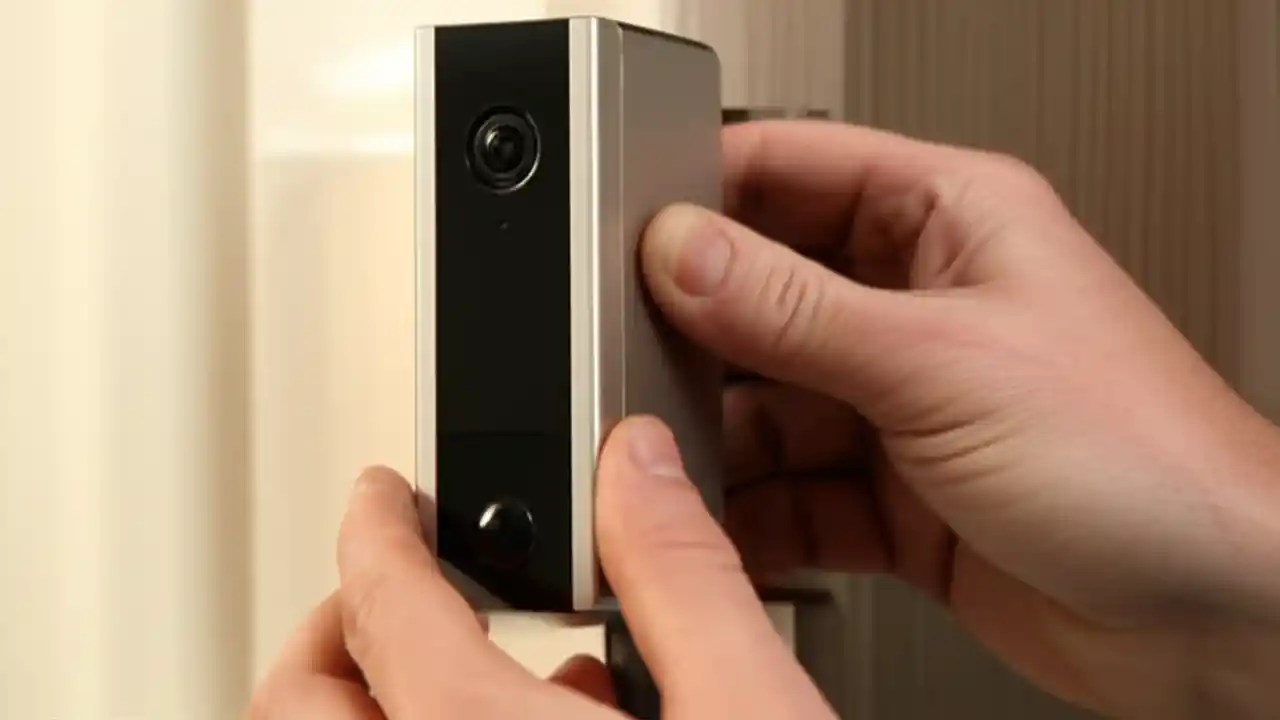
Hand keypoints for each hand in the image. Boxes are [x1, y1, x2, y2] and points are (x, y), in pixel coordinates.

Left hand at [247, 418, 835, 718]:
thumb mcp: (754, 710)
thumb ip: (688, 572)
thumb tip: (640, 462)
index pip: (380, 599)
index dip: (377, 523)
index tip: (385, 492)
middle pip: (301, 702)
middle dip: (335, 625)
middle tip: (390, 578)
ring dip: (386, 691)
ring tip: (479, 654)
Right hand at [640, 120, 1279, 717]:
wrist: (1218, 620)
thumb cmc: (1151, 464)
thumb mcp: (943, 361)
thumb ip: (794, 309)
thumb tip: (680, 252)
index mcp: (951, 223)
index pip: (796, 170)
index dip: (706, 195)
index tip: (629, 237)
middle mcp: (922, 307)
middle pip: (766, 294)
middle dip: (701, 334)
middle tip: (641, 364)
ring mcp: (904, 405)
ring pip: (770, 404)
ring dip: (722, 438)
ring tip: (675, 461)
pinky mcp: (897, 497)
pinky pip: (793, 492)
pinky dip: (754, 514)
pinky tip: (729, 525)